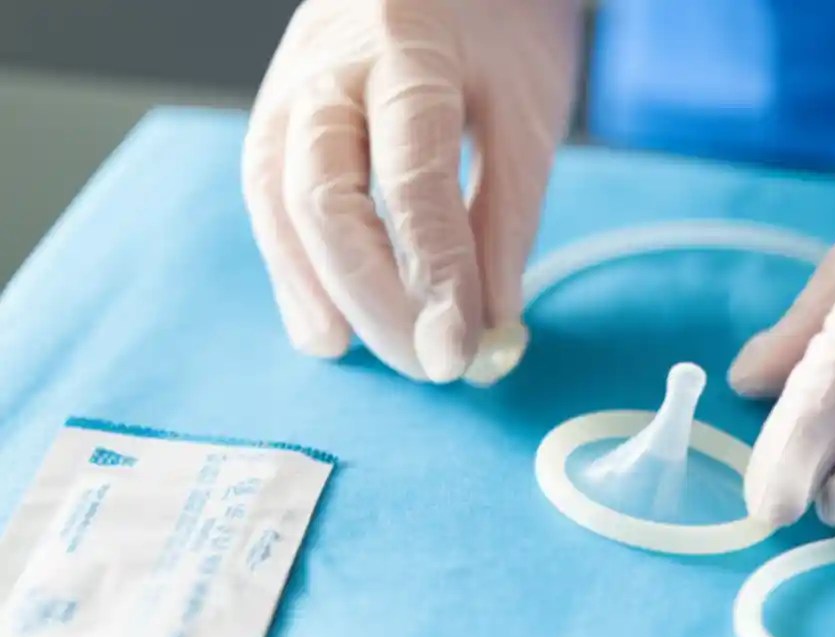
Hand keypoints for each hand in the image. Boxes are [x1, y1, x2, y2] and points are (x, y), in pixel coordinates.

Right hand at [243, 0, 579, 380]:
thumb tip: (490, 319)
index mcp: (409, 51)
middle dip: (372, 299)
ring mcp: (288, 81)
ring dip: (316, 290)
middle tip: (426, 363)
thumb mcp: (528, 108)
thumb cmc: (502, 21)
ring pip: (275, 199)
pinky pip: (266, 193)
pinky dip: (293, 264)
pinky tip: (322, 317)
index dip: (435, 278)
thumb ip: (507, 215)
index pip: (412, 183)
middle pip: (323, 199)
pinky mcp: (277, 106)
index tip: (460, 352)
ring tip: (358, 353)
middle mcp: (328, 65)